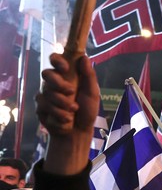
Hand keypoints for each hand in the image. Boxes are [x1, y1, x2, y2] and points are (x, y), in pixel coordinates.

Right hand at [36, 53, 99, 175]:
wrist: (79, 132)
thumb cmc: (87, 110)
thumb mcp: (93, 93)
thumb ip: (89, 75)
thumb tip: (84, 57)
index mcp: (68, 76)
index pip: (56, 60)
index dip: (57, 60)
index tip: (65, 68)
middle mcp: (54, 83)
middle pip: (46, 74)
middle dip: (58, 83)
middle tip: (71, 92)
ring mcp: (46, 95)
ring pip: (46, 92)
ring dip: (62, 102)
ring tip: (73, 110)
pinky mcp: (41, 107)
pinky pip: (44, 105)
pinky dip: (57, 113)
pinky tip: (66, 119)